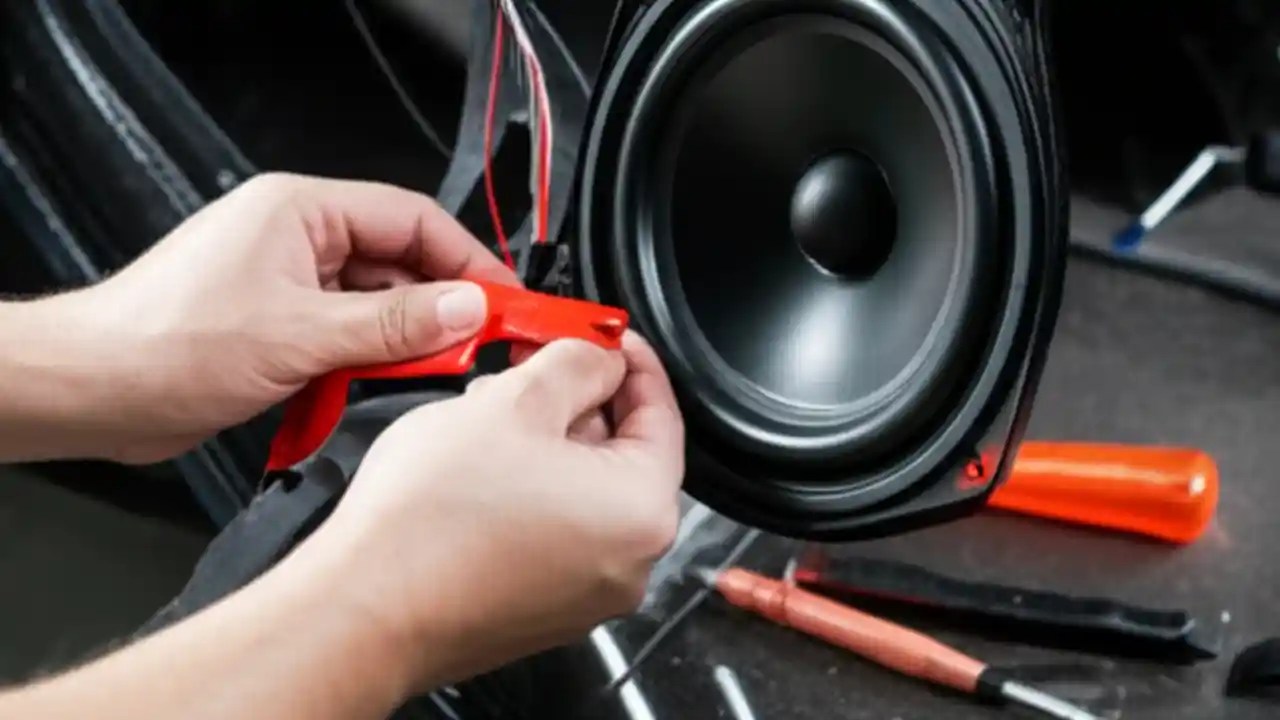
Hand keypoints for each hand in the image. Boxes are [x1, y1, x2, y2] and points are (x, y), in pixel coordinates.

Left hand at [32, 172, 517, 462]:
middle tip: (483, 346)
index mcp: (300, 211)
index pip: (410, 219)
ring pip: (375, 306)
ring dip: (404, 341)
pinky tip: (383, 387)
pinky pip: (347, 337)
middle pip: (398, 264)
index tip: (504, 298)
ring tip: (437, 373)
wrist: (90, 389)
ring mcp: (287, 285)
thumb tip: (464, 309)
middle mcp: (297, 240)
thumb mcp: (299, 334)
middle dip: (441, 306)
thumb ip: (391, 324)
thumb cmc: (163, 342)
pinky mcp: (279, 327)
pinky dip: (369, 362)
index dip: (465, 257)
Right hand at [297, 332, 684, 691]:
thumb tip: (600, 358)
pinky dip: (531, 487)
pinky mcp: (542, 606)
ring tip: (493, 409)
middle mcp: (627, 563)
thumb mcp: (514, 400)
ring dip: (549, 440)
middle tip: (537, 361)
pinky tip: (482, 463)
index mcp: (642, 512)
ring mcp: (585, 592)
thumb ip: (577, 364)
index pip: (662, 413)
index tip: (605, 337)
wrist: (360, 610)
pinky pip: (556, 529)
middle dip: (578, 398)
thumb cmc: (430, 521)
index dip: (630, 361)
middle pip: (622, 453)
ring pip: (584, 490)